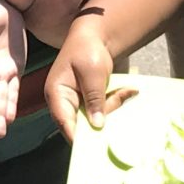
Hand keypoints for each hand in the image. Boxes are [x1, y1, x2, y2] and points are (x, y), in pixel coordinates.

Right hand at [44, 17, 133, 141]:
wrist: (95, 37)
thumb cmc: (88, 50)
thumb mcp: (93, 73)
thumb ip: (94, 98)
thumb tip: (97, 125)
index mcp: (57, 94)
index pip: (64, 122)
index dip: (78, 136)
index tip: (94, 146)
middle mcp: (64, 103)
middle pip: (82, 124)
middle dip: (104, 115)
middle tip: (119, 99)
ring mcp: (77, 103)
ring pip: (96, 118)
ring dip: (112, 106)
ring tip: (126, 90)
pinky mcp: (89, 102)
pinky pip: (103, 111)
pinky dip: (115, 102)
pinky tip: (126, 90)